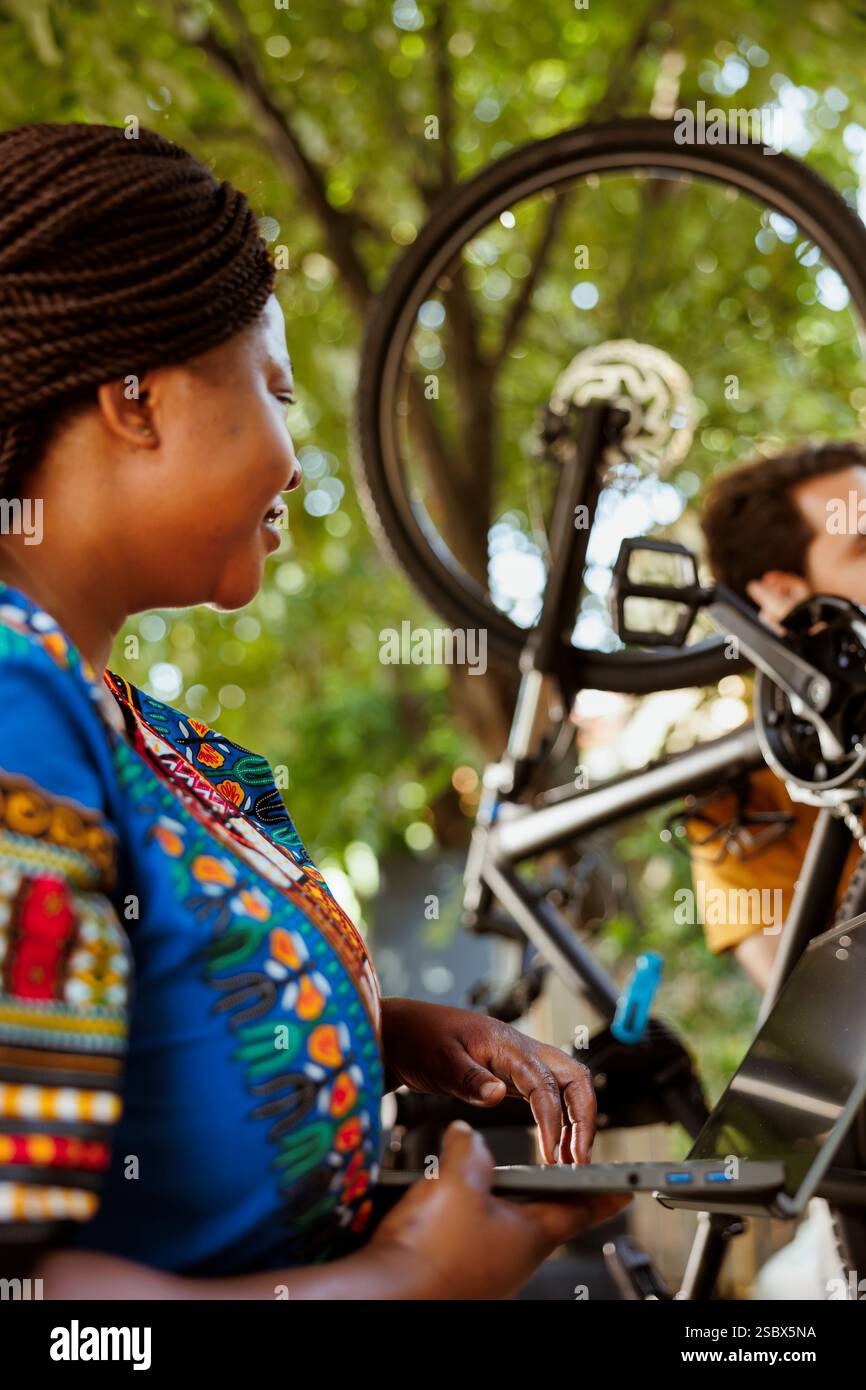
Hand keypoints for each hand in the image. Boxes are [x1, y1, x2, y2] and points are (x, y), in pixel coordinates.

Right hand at [370, 1120, 629, 1299]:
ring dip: (500, 1200)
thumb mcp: (458, 1181)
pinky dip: (470, 1215)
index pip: (580, 1208)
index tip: (625, 1187)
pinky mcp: (458, 1273)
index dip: (603, 1193)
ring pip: (502, 1225)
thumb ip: (469, 1149)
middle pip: (540, 1215)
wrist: (387, 1292)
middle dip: (545, 1190)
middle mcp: (514, 1258)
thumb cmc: (431, 1250)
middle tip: (554, 1170)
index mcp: (530, 1235)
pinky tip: (443, 1201)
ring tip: (484, 1174)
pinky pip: (473, 1237)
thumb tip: (466, 1135)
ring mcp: (486, 1270)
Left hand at [381, 996, 595, 1163]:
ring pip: (567, 1086)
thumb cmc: (419, 1039)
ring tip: (573, 1160)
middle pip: (575, 1077)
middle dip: (585, 1117)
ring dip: (577, 1121)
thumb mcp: (439, 1060)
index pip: (544, 1082)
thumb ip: (469, 1079)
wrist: (404, 1032)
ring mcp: (520, 1063)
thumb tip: (498, 1094)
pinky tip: (556, 1145)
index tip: (551, 1155)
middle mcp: (522, 1051)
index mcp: (506, 1044)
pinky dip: (560, 1119)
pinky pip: (549, 1094)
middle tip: (579, 1158)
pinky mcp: (514, 1076)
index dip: (553, 1120)